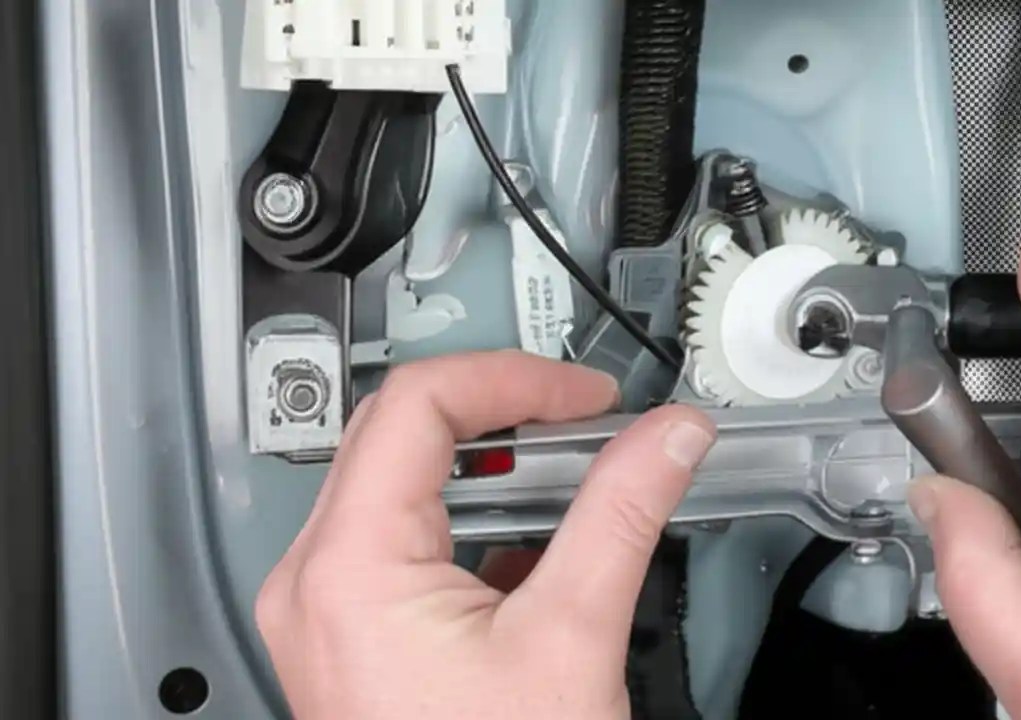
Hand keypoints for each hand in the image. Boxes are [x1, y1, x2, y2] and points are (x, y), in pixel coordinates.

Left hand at [255, 351, 715, 719]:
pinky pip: (407, 543)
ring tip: (573, 480)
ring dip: (493, 472)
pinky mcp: (356, 637)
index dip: (511, 379)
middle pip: (401, 435)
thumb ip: (621, 515)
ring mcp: (330, 611)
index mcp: (349, 567)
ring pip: (403, 486)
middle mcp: (318, 581)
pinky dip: (476, 527)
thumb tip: (666, 438)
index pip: (418, 406)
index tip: (584, 396)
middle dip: (503, 415)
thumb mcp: (571, 637)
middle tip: (584, 421)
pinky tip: (539, 549)